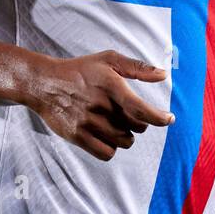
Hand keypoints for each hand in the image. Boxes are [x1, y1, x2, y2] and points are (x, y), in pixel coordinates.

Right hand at [28, 50, 174, 160]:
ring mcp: (89, 123)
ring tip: (114, 123)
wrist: (45, 83)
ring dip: (125, 135)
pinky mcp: (78, 137)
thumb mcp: (108, 60)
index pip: (141, 109)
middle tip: (126, 113)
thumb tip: (163, 74)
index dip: (159, 118)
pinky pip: (107, 154)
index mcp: (111, 86)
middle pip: (136, 128)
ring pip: (123, 142)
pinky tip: (106, 135)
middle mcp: (101, 106)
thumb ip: (137, 67)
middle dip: (138, 122)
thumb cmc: (80, 70)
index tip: (169, 119)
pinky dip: (111, 147)